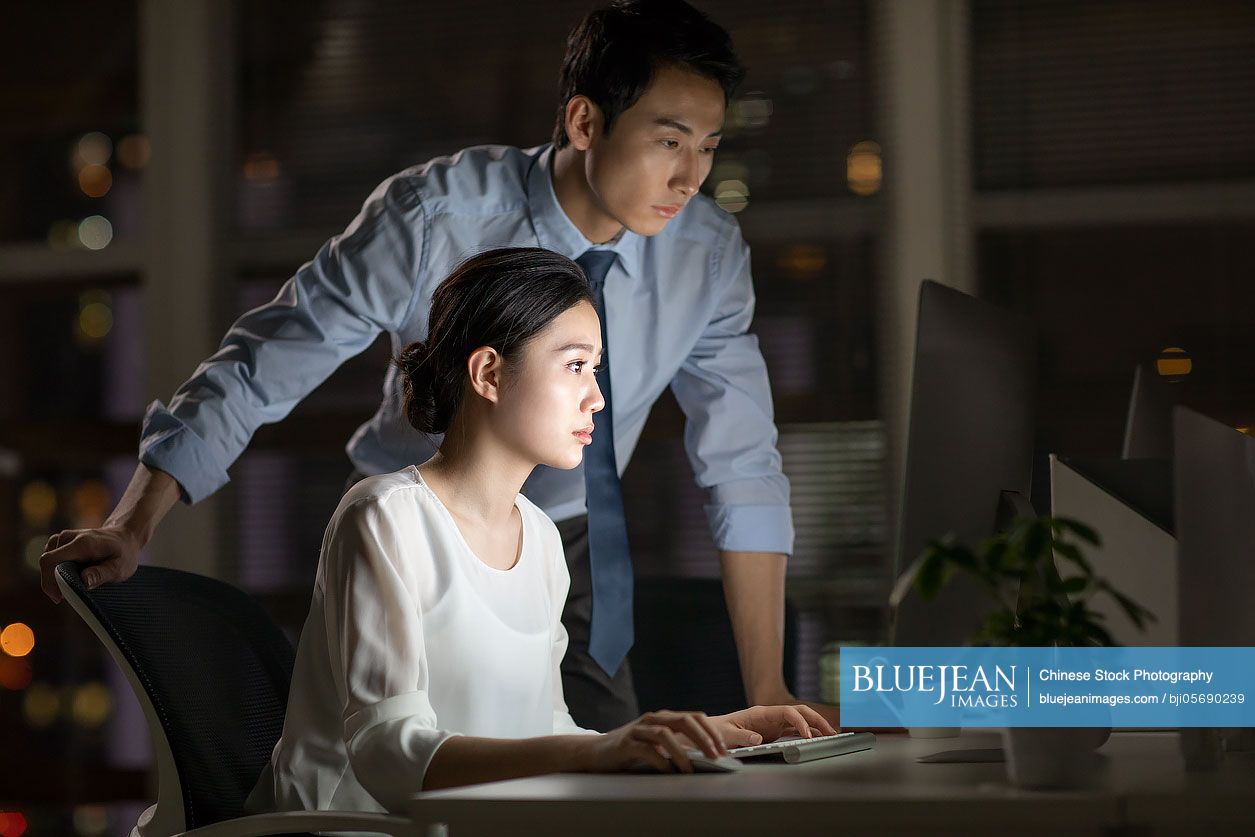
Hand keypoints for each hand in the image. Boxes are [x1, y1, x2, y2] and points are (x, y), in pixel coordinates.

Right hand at [39, 525, 142, 603]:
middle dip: (54, 581)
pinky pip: (53, 559)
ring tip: (78, 581)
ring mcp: (64, 538)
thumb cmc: (124, 554)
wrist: (126, 537)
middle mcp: (69, 537)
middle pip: (47, 562)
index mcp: (82, 543)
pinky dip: (58, 570)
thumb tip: (84, 581)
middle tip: (70, 594)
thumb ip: (102, 574)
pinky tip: (75, 574)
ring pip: (49, 561)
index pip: (50, 561)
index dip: (48, 581)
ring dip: (57, 575)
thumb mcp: (120, 568)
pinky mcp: (62, 542)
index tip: (59, 598)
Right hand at [578, 710, 729, 773]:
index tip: (724, 749)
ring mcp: (638, 729)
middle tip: (715, 757)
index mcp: (664, 717)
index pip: (695, 717)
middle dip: (703, 739)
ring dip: (681, 752)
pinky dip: (660, 761)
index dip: (711, 732)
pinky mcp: (625, 743)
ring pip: (665, 734)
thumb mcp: (657, 744)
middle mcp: (653, 719)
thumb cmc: (631, 750)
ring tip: (690, 769)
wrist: (596, 752)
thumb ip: (677, 745)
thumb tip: (707, 757)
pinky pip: (647, 750)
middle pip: (684, 721)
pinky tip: (667, 772)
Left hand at [711, 704, 838, 747]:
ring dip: (816, 726)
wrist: (711, 731)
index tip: (807, 736)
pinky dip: (808, 734)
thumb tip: (758, 740)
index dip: (800, 722)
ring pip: (801, 720)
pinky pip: (795, 731)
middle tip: (831, 733)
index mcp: (761, 713)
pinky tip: (817, 740)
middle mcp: (770, 716)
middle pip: (799, 712)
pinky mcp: (775, 732)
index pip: (787, 712)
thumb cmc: (718, 731)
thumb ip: (742, 736)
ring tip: (831, 736)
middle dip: (817, 720)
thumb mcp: (727, 735)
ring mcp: (774, 723)